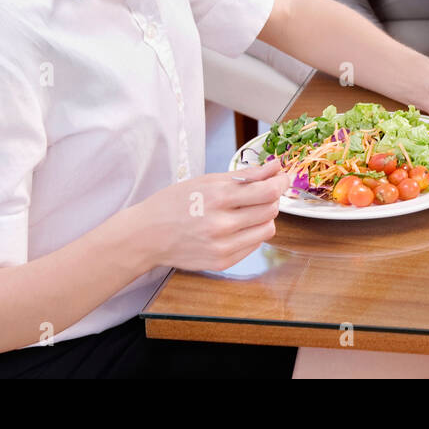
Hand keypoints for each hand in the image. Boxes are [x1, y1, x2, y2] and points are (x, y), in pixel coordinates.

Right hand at [135, 158, 285, 271]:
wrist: (147, 235)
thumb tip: (276, 166)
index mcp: (218, 198)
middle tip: (262, 192)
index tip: (281, 177)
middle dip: (272, 198)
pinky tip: (236, 227)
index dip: (280, 183)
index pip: (268, 191)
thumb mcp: (207, 180)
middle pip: (271, 209)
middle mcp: (222, 224)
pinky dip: (252, 233)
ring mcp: (223, 246)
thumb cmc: (175, 203)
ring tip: (247, 211)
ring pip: (268, 229)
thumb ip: (246, 174)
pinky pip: (254, 245)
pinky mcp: (223, 262)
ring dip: (264, 217)